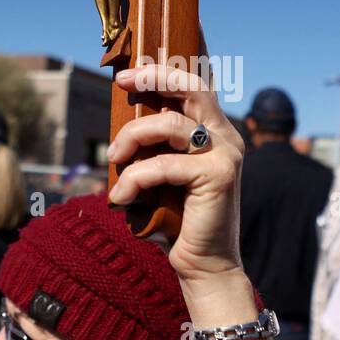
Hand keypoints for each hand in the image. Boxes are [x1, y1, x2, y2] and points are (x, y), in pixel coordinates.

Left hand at [107, 63, 243, 282]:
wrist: (204, 266)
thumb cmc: (179, 222)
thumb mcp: (164, 176)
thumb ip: (155, 148)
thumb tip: (121, 126)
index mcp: (216, 133)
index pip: (193, 88)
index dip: (162, 73)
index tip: (127, 74)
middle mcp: (227, 137)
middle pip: (192, 88)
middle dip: (154, 77)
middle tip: (123, 81)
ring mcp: (225, 155)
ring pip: (170, 124)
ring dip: (132, 138)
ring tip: (112, 159)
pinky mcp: (218, 176)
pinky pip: (163, 164)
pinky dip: (134, 178)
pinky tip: (120, 197)